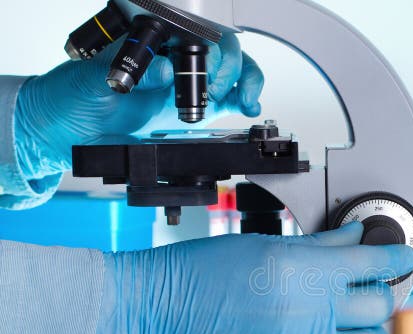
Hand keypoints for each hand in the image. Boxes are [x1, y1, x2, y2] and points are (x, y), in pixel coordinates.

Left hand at [14, 33, 263, 177]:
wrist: (68, 133)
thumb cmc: (71, 97)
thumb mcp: (89, 79)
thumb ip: (127, 73)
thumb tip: (164, 68)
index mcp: (148, 38)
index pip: (190, 26)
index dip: (207, 41)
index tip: (204, 64)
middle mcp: (173, 55)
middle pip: (220, 46)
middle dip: (225, 67)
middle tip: (212, 90)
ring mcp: (188, 81)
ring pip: (232, 68)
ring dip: (244, 80)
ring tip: (241, 98)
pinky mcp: (197, 107)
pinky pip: (230, 96)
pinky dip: (246, 97)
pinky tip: (249, 105)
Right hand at [89, 222, 412, 333]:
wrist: (157, 311)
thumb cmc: (199, 273)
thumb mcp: (266, 244)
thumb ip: (320, 245)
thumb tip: (355, 237)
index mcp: (309, 270)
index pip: (378, 261)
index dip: (398, 256)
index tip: (401, 256)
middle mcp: (313, 310)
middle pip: (380, 304)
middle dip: (380, 291)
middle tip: (368, 286)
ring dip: (368, 331)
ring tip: (352, 323)